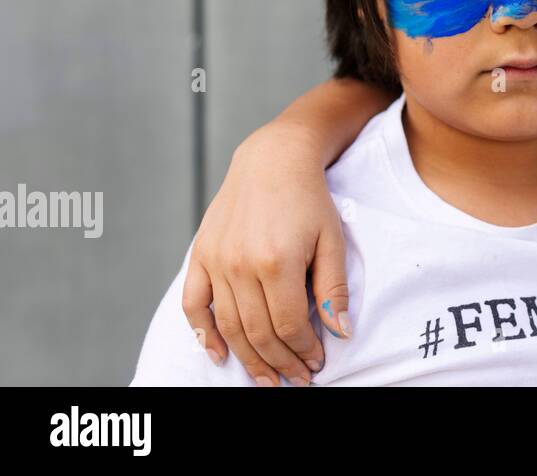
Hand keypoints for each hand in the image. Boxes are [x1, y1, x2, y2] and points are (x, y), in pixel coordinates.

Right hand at [181, 121, 349, 386]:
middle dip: (278, 363)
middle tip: (294, 380)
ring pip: (229, 326)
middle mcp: (241, 265)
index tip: (316, 364)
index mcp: (277, 262)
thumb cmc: (309, 199)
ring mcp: (216, 261)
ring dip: (247, 358)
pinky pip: (194, 304)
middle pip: (258, 333)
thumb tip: (338, 332)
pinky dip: (203, 334)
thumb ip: (333, 288)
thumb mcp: (332, 240)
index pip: (288, 326)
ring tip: (266, 378)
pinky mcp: (201, 255)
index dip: (303, 351)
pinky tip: (218, 355)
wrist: (273, 160)